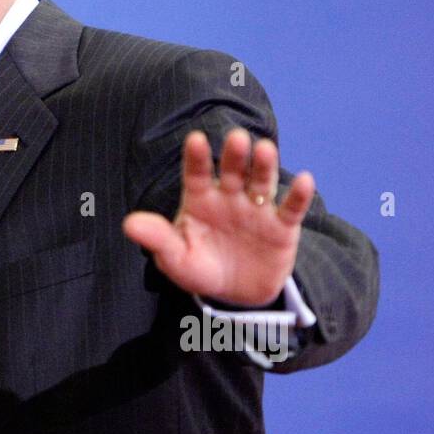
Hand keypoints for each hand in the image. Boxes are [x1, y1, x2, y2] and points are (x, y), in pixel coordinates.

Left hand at [122, 127, 314, 306]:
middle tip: (236, 138)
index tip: (195, 139)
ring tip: (264, 148)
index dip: (196, 157)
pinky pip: (290, 208)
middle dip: (234, 155)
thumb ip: (157, 238)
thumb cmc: (200, 268)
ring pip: (260, 181)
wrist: (235, 295)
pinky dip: (298, 195)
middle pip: (231, 170)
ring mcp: (256, 209)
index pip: (196, 173)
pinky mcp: (281, 227)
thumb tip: (128, 224)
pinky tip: (305, 179)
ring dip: (263, 165)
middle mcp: (229, 196)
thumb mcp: (175, 258)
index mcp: (200, 199)